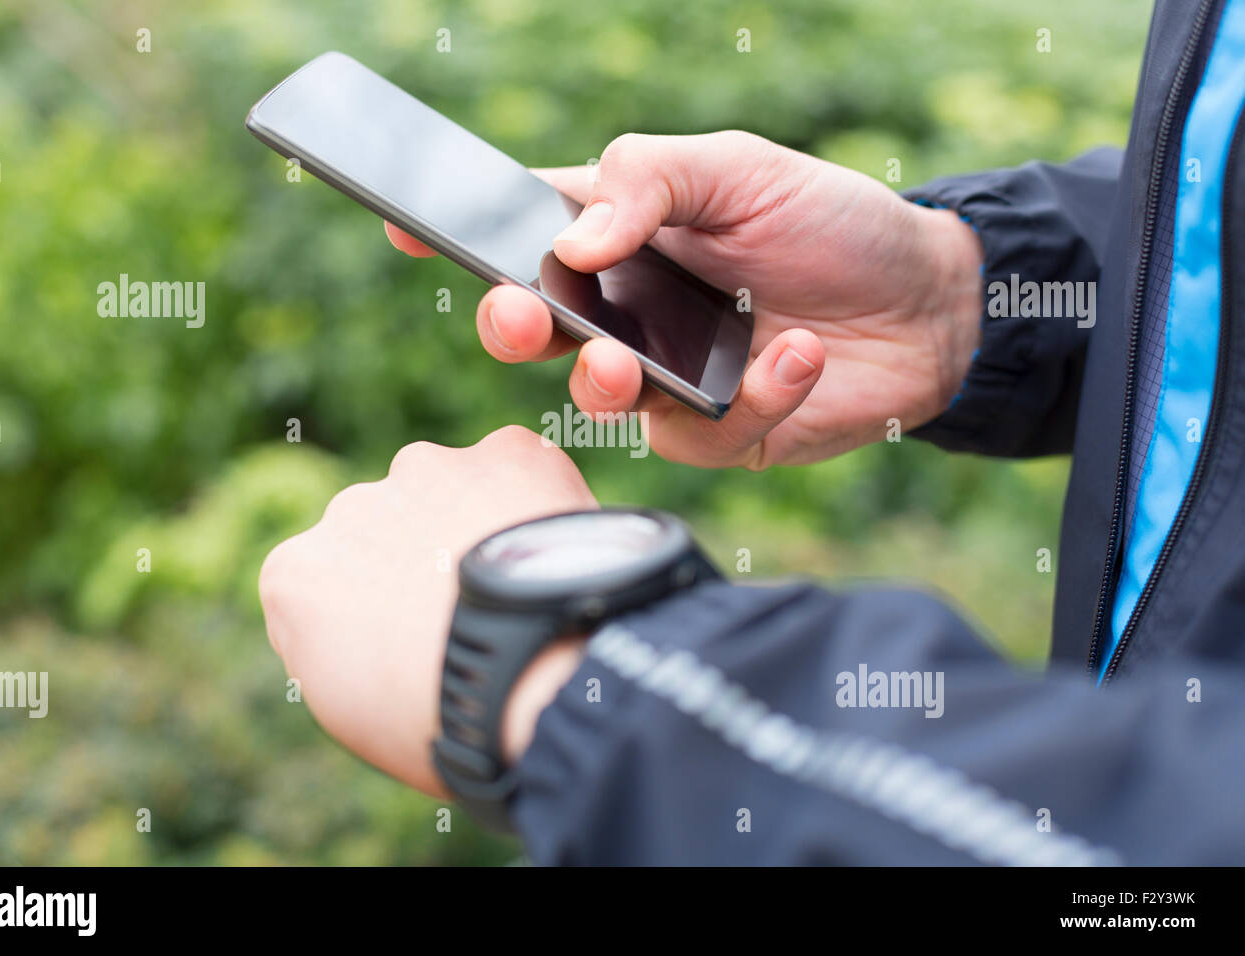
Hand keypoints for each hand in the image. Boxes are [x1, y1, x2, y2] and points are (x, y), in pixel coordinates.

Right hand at [257, 425, 595, 795]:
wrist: (535, 676)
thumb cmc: (444, 718)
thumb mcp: (352, 711)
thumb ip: (334, 647)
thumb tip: (358, 629)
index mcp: (295, 573)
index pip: (326, 587)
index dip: (375, 619)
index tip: (414, 648)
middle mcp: (349, 507)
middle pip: (385, 530)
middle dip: (421, 561)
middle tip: (475, 615)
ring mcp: (427, 471)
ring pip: (450, 493)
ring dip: (474, 524)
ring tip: (522, 587)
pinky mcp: (504, 451)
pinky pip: (519, 473)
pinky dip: (537, 503)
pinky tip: (557, 554)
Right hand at [387, 131, 983, 467]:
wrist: (931, 303)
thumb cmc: (831, 220)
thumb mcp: (739, 168)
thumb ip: (648, 183)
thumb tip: (567, 244)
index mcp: (621, 234)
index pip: (521, 233)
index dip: (456, 233)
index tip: (400, 225)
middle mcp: (628, 312)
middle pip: (535, 329)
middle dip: (510, 326)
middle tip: (517, 317)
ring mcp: (666, 379)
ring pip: (597, 397)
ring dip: (603, 379)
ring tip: (629, 360)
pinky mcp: (717, 434)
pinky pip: (699, 434)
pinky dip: (751, 395)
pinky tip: (800, 355)